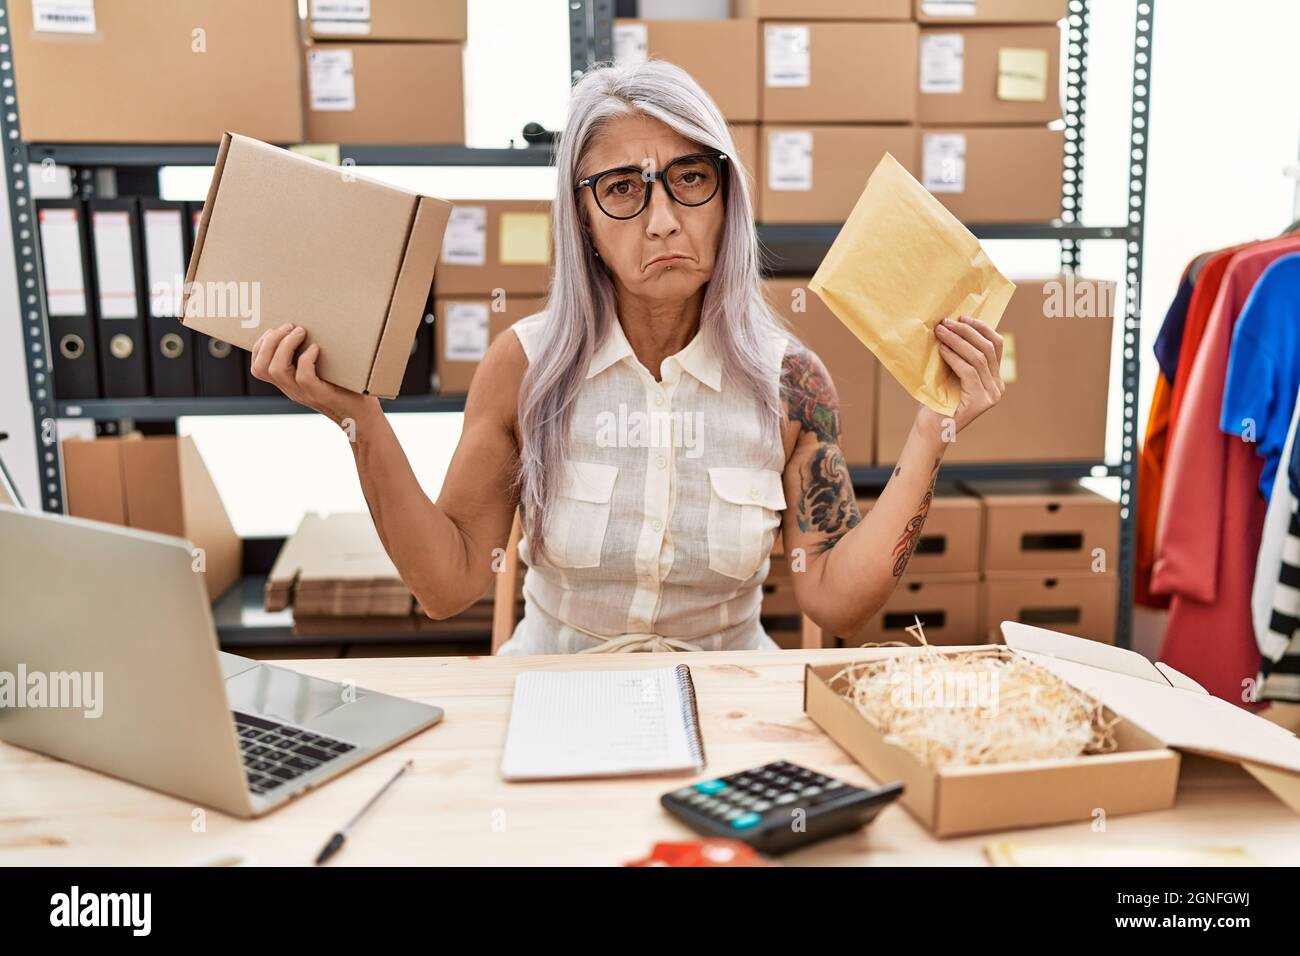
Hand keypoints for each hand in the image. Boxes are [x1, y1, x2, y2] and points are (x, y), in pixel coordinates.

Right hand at [249, 324, 379, 427]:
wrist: (361, 418)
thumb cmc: (346, 390)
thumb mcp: (322, 373)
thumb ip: (312, 359)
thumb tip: (311, 329)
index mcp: (287, 383)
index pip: (258, 367)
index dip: (260, 345)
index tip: (274, 329)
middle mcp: (291, 389)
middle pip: (261, 367)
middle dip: (270, 341)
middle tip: (289, 326)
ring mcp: (304, 393)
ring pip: (277, 370)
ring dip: (285, 345)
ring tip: (300, 332)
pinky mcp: (319, 395)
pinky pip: (303, 376)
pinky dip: (307, 358)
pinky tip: (317, 349)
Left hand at [914, 315, 1004, 435]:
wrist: (930, 429)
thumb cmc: (936, 399)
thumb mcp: (951, 372)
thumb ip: (959, 355)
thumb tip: (952, 324)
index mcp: (994, 378)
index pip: (995, 345)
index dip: (981, 328)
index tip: (962, 317)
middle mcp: (997, 386)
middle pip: (988, 348)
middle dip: (967, 331)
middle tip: (946, 322)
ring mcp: (991, 394)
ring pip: (978, 358)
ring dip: (957, 341)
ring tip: (940, 332)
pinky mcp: (980, 401)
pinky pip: (968, 371)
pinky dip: (954, 357)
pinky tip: (942, 350)